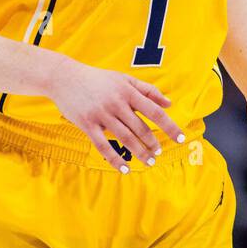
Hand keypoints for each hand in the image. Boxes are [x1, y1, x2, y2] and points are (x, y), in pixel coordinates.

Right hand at [48, 59, 184, 171]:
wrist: (65, 78)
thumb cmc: (98, 79)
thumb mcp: (124, 79)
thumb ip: (148, 90)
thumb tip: (169, 104)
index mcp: (128, 92)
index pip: (154, 111)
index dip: (169, 126)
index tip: (181, 138)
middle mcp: (117, 103)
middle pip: (140, 128)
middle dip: (153, 143)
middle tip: (159, 153)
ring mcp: (101, 115)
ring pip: (125, 138)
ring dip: (139, 152)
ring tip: (149, 162)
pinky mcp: (87, 124)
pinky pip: (103, 146)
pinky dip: (115, 159)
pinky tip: (125, 169)